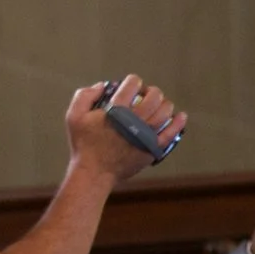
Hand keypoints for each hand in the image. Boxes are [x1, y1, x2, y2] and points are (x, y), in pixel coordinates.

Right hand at [64, 74, 183, 183]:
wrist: (94, 172)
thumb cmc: (84, 144)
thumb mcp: (74, 116)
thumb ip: (84, 95)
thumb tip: (102, 86)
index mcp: (117, 110)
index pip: (132, 84)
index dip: (133, 81)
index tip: (130, 86)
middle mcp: (135, 120)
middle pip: (154, 96)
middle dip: (151, 91)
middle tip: (145, 95)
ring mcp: (146, 135)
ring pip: (165, 111)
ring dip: (164, 103)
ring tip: (158, 105)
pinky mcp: (153, 148)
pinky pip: (172, 132)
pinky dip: (178, 122)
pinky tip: (180, 116)